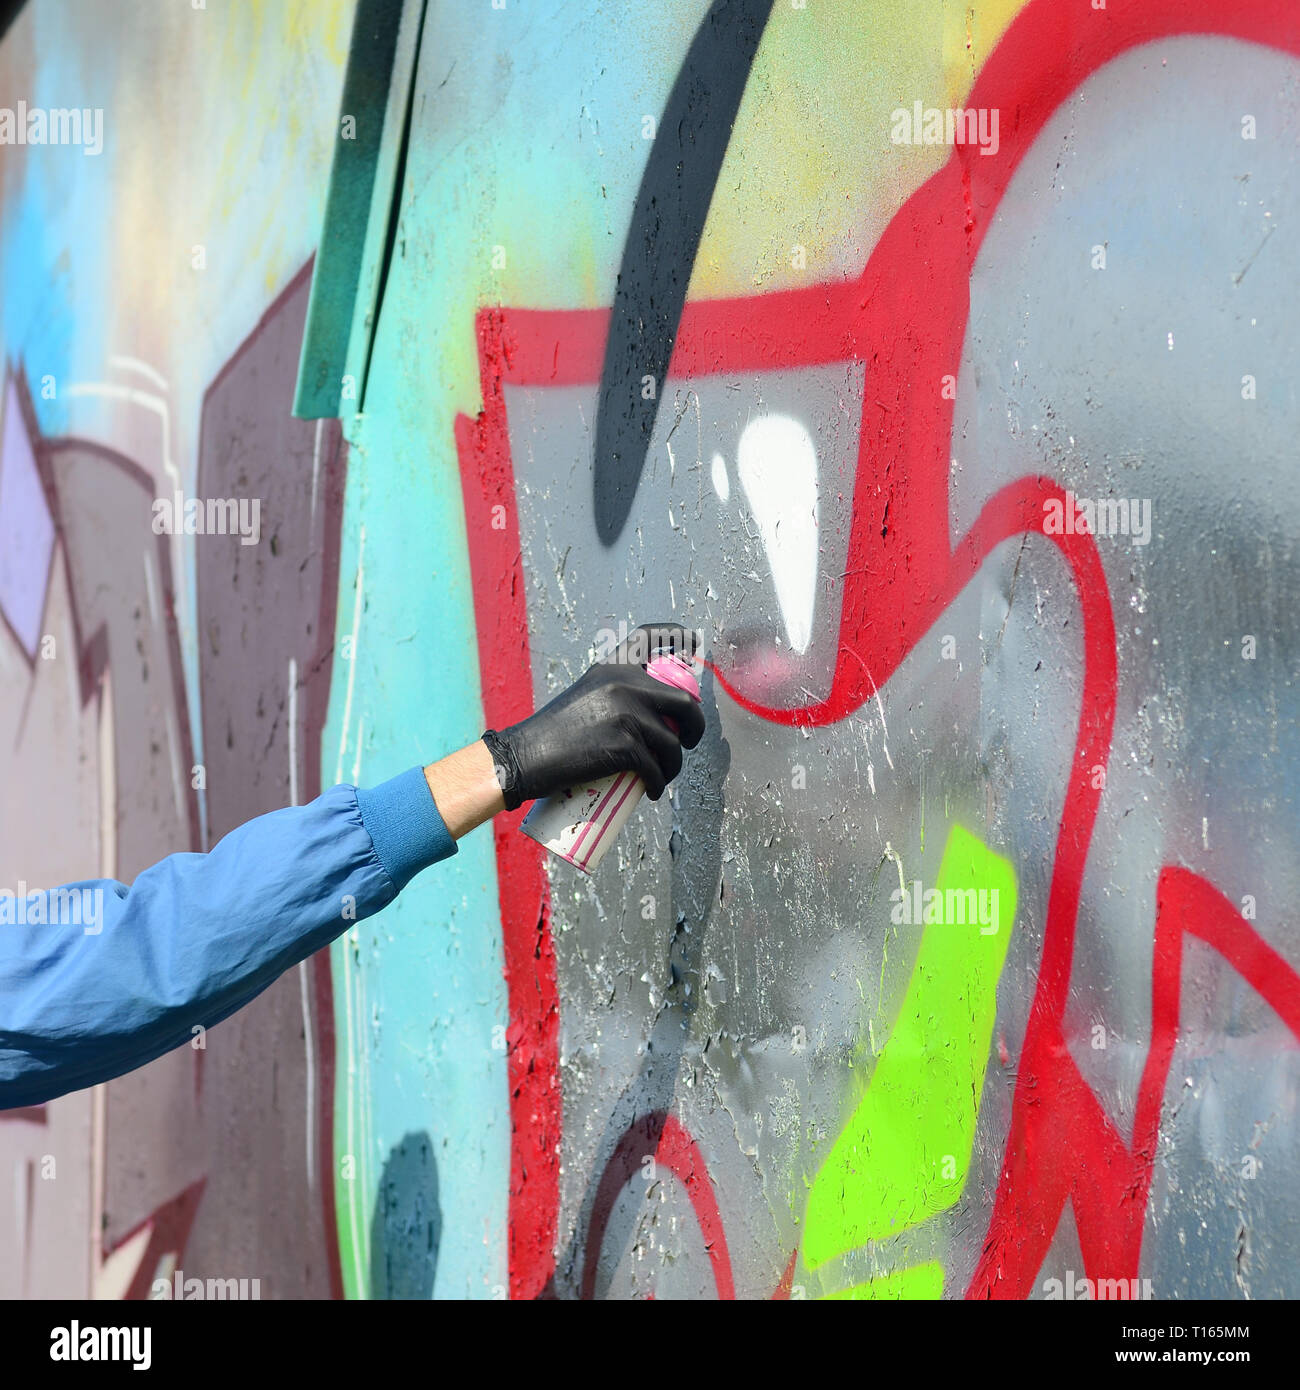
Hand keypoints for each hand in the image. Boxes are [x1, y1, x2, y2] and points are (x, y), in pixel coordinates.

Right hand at [481, 622, 706, 810]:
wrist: (524, 755)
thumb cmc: (551, 733)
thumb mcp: (585, 695)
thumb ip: (614, 694)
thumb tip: (650, 714)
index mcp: (612, 667)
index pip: (650, 637)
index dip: (677, 635)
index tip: (693, 643)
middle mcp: (624, 684)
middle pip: (684, 703)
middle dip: (694, 727)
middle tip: (686, 742)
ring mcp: (626, 714)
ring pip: (672, 744)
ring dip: (673, 766)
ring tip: (661, 776)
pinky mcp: (625, 746)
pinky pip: (656, 768)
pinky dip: (657, 783)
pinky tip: (651, 790)